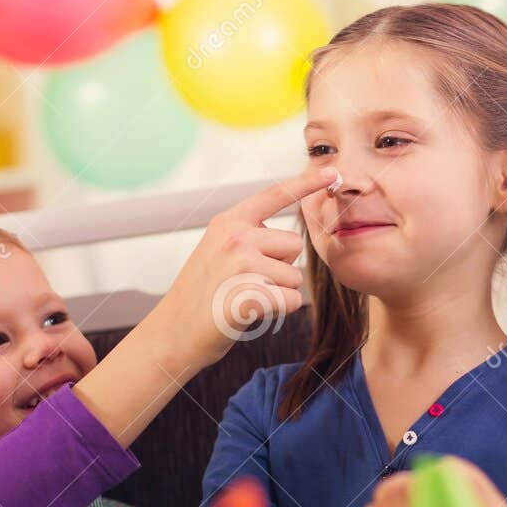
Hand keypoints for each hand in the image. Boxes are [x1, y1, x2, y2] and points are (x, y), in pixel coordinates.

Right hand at [144, 164, 337, 373]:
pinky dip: (279, 312)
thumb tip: (288, 236)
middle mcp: (236, 236)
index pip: (274, 195)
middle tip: (245, 282)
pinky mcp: (250, 294)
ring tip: (244, 298)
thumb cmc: (201, 295)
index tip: (333, 172)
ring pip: (295, 276)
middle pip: (293, 245)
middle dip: (281, 267)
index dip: (306, 183)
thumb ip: (247, 236)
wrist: (172, 333)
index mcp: (228, 222)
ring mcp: (242, 264)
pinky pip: (292, 300)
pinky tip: (251, 314)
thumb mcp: (217, 250)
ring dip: (278, 292)